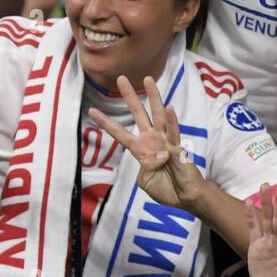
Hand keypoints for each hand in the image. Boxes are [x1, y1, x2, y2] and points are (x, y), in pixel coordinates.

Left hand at [89, 76, 203, 209]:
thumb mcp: (146, 182)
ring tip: (148, 79)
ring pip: (158, 115)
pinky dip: (171, 121)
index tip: (92, 110)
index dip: (106, 122)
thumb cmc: (166, 190)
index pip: (120, 133)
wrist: (184, 198)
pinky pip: (174, 132)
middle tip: (121, 78)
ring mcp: (165, 141)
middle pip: (139, 114)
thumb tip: (159, 153)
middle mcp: (152, 140)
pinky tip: (170, 108)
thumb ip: (146, 168)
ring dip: (154, 97)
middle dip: (130, 96)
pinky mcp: (178, 147)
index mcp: (140, 150)